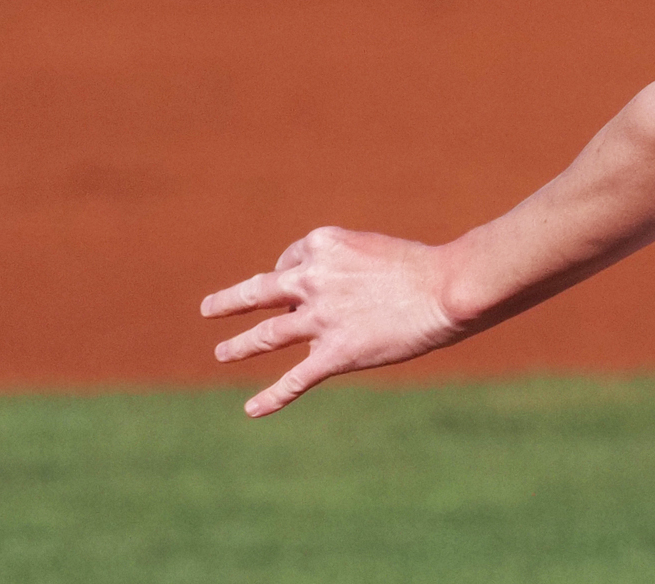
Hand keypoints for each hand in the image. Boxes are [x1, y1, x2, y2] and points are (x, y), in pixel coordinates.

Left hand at [201, 226, 463, 416]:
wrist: (446, 288)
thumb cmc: (424, 267)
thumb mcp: (376, 252)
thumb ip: (348, 270)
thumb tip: (336, 299)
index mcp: (324, 245)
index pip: (291, 259)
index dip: (290, 272)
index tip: (294, 282)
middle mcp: (312, 280)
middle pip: (259, 291)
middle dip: (231, 302)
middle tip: (209, 309)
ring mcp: (319, 318)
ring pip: (268, 336)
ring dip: (241, 345)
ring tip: (223, 352)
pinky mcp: (334, 354)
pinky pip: (294, 379)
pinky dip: (271, 396)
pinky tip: (252, 409)